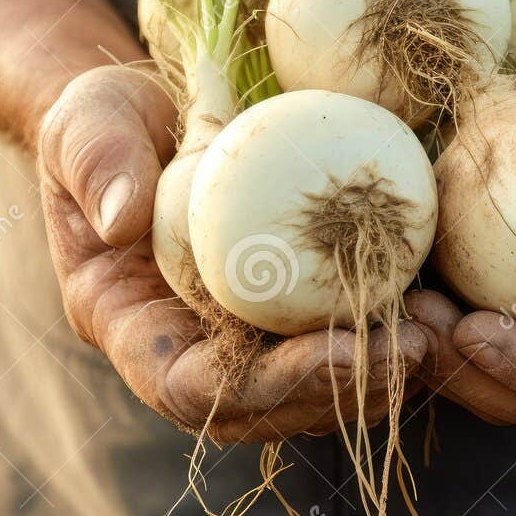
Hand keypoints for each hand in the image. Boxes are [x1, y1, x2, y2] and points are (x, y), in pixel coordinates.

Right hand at [38, 65, 431, 443]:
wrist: (143, 110)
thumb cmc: (103, 118)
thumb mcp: (86, 123)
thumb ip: (96, 163)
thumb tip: (122, 219)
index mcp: (129, 323)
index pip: (189, 388)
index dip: (263, 387)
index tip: (336, 354)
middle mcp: (187, 343)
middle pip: (264, 406)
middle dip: (337, 388)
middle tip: (407, 350)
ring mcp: (238, 329)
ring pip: (309, 386)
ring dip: (372, 370)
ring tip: (429, 332)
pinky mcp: (285, 301)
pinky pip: (334, 333)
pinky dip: (381, 327)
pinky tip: (430, 300)